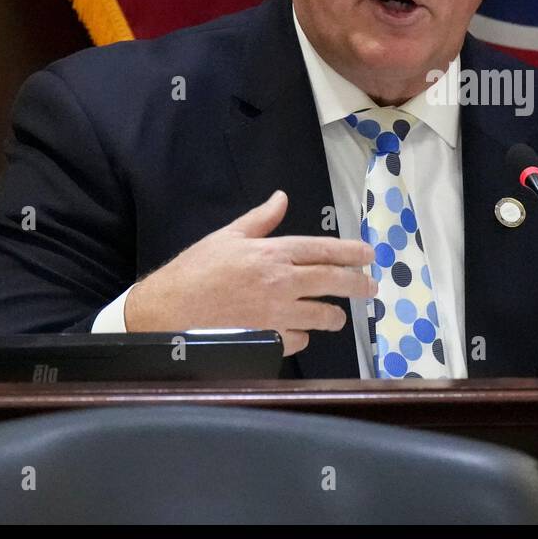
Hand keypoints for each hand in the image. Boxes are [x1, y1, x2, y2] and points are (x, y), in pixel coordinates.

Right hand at [124, 190, 375, 354]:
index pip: (323, 250)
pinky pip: (298, 340)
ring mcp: (277, 314)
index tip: (370, 255)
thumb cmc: (195, 271)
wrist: (167, 312)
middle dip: (357, 284)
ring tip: (336, 315)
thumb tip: (282, 198)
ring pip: (321, 316)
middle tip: (370, 287)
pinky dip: (301, 336)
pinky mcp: (268, 340)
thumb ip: (260, 219)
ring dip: (333, 315)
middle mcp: (281, 282)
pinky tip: (299, 333)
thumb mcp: (227, 236)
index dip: (351, 253)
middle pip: (332, 282)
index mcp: (273, 253)